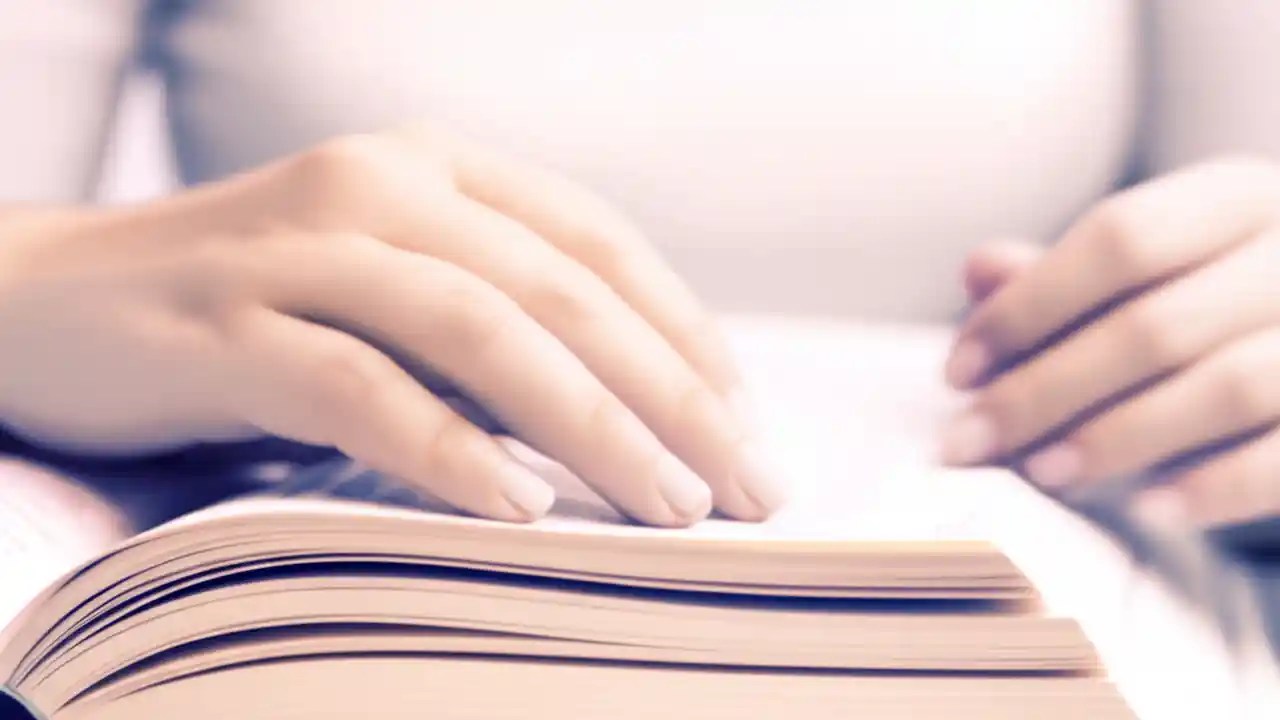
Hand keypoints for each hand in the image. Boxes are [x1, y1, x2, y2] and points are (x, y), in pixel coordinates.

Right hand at [0, 123, 782, 526]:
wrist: (43, 298)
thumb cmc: (247, 304)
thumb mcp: (384, 283)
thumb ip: (488, 318)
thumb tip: (626, 412)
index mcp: (432, 167)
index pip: (596, 242)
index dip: (686, 331)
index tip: (746, 419)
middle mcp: (375, 187)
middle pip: (561, 290)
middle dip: (671, 393)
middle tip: (746, 483)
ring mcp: (296, 250)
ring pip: (480, 329)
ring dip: (591, 423)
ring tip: (668, 504)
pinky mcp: (223, 327)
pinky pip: (359, 388)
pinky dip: (448, 450)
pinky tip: (519, 508)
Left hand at [940, 158, 1279, 527]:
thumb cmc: (1221, 303)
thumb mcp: (1155, 270)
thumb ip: (1065, 276)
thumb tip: (978, 269)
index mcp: (1240, 199)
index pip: (1119, 239)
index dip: (1026, 307)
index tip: (958, 371)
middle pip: (1155, 324)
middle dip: (1047, 391)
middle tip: (974, 442)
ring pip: (1227, 388)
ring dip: (1119, 439)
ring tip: (1045, 473)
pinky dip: (1215, 486)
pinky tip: (1147, 507)